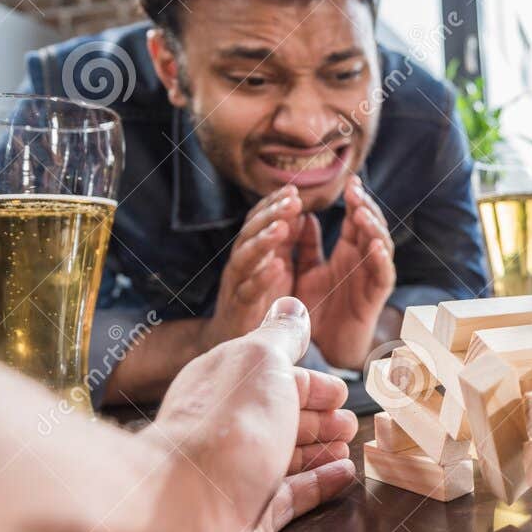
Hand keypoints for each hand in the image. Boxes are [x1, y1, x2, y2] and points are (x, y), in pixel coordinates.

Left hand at [151, 297, 356, 531]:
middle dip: (319, 417)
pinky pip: (291, 496)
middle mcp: (226, 428)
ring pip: (287, 457)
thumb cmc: (227, 428)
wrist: (187, 513)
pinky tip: (344, 475)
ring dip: (321, 449)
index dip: (311, 383)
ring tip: (349, 448)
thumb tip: (291, 304)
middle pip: (280, 417)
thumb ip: (282, 335)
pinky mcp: (248, 517)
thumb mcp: (261, 361)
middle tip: (349, 423)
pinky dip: (320, 483)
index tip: (342, 392)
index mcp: (223, 384)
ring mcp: (236, 475)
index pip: (273, 377)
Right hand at [199, 186, 303, 352]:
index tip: (293, 188)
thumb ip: (286, 242)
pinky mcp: (239, 309)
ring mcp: (237, 285)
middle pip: (251, 232)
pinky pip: (249, 291)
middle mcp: (241, 263)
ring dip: (264, 240)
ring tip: (283, 227)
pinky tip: (278, 267)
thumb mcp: (274, 266)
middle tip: (293, 199)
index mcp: (252, 251)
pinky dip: (262, 278)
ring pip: (246, 257)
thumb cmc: (256, 301)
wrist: (229, 342)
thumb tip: (302, 212)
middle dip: (271, 213)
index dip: (273, 204)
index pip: (259, 220)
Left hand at [293, 175, 395, 368]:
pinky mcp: (375, 298)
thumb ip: (306, 246)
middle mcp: (364, 261)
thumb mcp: (306, 272)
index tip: (349, 181)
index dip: (356, 199)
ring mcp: (372, 277)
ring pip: (381, 246)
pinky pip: (383, 276)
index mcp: (349, 252)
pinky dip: (381, 261)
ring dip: (374, 229)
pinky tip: (375, 249)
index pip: (357, 218)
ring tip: (362, 214)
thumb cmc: (318, 311)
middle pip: (372, 226)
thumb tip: (304, 216)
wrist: (324, 350)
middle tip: (355, 191)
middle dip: (366, 207)